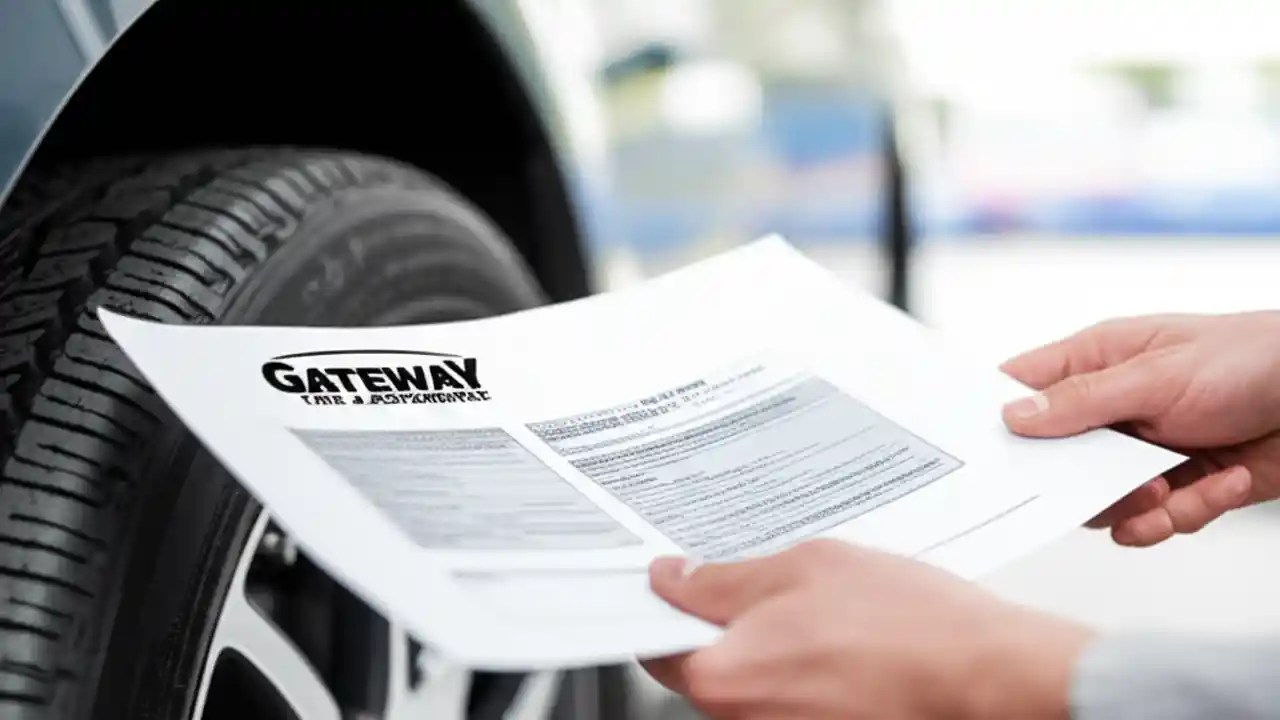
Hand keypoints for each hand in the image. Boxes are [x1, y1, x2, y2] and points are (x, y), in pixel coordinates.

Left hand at [643, 540, 1091, 719]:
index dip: (669, 609)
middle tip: (774, 593)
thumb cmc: (911, 626)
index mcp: (724, 678)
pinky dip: (807, 680)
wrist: (990, 678)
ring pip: (753, 690)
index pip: (658, 646)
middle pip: (707, 672)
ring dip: (772, 655)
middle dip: (728, 630)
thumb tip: (675, 579)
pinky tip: (845, 652)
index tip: (682, 589)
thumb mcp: (804, 567)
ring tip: (827, 622)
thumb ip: (722, 579)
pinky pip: (792, 708)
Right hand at [1000, 311, 1279, 545]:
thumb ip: (1082, 401)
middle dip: (1081, 483)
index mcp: (1098, 361)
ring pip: (1103, 502)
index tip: (985, 450)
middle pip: (1057, 461)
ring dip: (1139, 506)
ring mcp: (1146, 451)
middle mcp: (1114, 409)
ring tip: (1171, 489)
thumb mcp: (1157, 376)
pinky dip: (1187, 514)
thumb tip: (1012, 417)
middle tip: (1104, 484)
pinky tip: (1223, 484)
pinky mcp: (1184, 486)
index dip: (998, 415)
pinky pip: (1156, 520)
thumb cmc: (1253, 360)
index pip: (1024, 387)